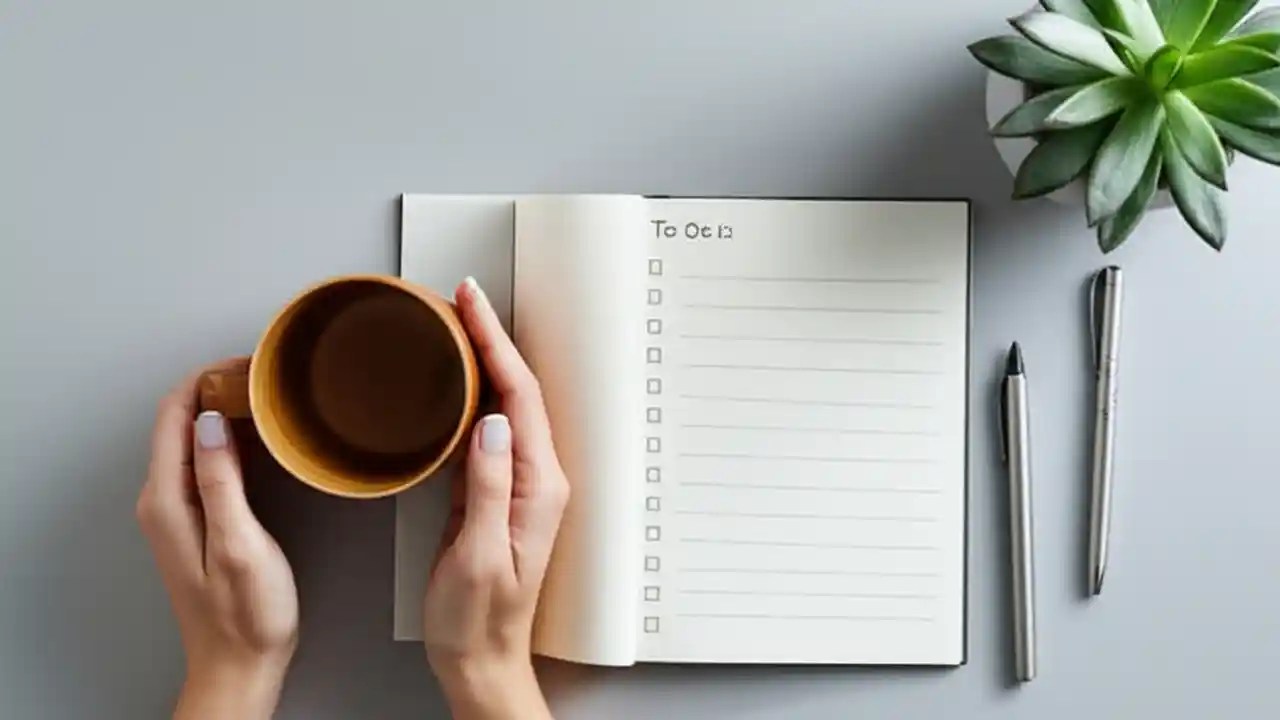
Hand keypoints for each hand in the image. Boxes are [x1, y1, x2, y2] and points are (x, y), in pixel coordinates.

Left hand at [136, 359, 298, 719]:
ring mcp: (178, 511)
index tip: (246, 363)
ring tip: (267, 395)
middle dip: (216, 387)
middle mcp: (163, 501)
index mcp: (167, 501)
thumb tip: (209, 422)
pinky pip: (205, 463)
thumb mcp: (239, 542)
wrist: (240, 663)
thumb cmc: (246, 613)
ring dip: (223, 411)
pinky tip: (259, 436)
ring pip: (192, 440)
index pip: (173, 416)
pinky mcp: (197, 520)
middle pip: (179, 422)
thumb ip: (221, 480)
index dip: (205, 379)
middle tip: (266, 373)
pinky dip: (228, 439)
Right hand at [424, 278, 569, 719]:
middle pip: (518, 391)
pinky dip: (469, 397)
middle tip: (459, 297)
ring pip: (504, 406)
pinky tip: (453, 383)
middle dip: (491, 339)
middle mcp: (537, 479)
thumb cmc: (478, 620)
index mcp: (540, 487)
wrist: (481, 660)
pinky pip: (486, 432)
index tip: (471, 304)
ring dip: (482, 362)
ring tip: (454, 323)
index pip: (521, 397)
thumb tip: (490, 423)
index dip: (496, 344)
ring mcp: (518, 485)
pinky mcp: (495, 495)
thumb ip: (487, 487)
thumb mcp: (478, 556)